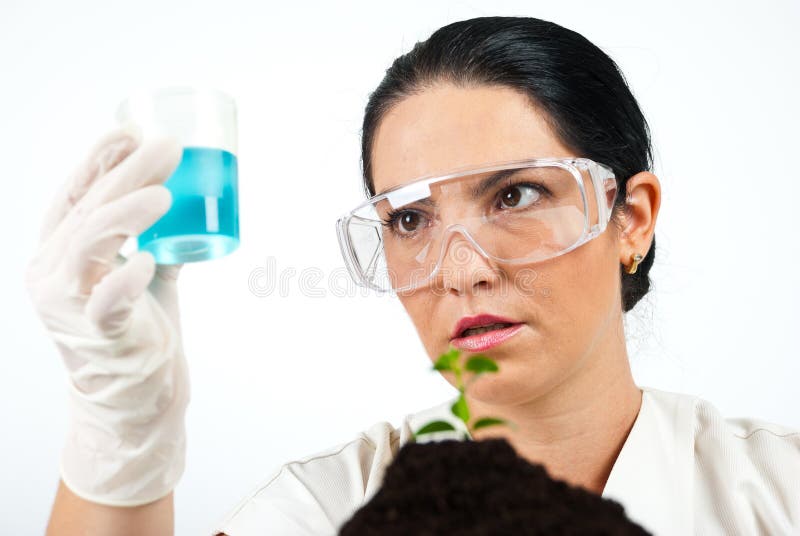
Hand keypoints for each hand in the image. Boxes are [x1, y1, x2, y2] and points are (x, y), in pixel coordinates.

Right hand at [25, 126, 190, 505]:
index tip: (131, 131)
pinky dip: (125, 279)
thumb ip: (153, 240)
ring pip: (88, 245)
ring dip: (125, 213)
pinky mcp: (96, 335)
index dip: (98, 160)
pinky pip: (106, 302)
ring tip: (164, 194)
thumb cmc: (138, 331)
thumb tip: (182, 198)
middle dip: (125, 173)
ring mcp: (69, 306)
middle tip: (167, 148)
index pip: (74, 197)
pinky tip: (147, 260)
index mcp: (61, 255)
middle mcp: (52, 274)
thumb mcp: (143, 275)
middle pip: (87, 211)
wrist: (137, 398)